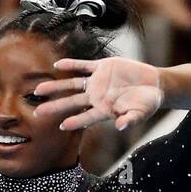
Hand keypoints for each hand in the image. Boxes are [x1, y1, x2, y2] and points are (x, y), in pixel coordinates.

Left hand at [33, 56, 163, 132]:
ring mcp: (97, 82)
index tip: (62, 126)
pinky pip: (83, 65)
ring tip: (38, 91)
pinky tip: (57, 65)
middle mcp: (96, 98)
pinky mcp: (102, 67)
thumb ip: (130, 120)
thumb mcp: (141, 113)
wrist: (154, 85)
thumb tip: (121, 127)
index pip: (86, 117)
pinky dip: (72, 64)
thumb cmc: (147, 104)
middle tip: (37, 113)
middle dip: (54, 107)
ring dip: (56, 87)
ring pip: (72, 85)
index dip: (75, 121)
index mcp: (104, 111)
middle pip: (71, 103)